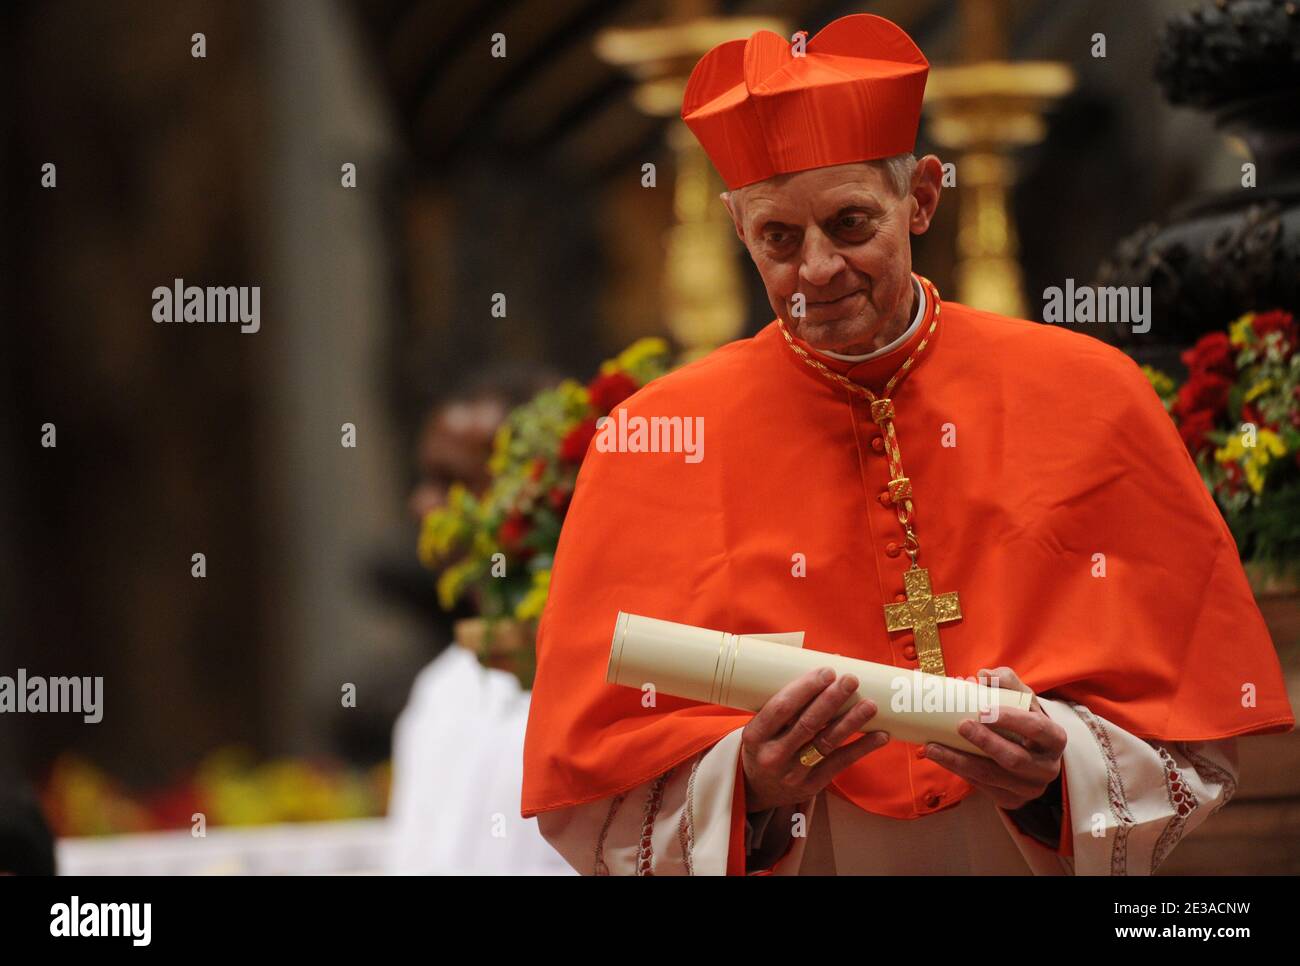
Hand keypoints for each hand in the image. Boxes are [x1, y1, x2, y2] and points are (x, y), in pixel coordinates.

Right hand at [741, 667, 888, 813]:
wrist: (757, 788)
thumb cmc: (763, 745)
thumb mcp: (761, 726)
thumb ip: (787, 703)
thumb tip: (828, 667)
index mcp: (755, 735)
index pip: (781, 707)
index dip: (806, 688)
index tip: (827, 671)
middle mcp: (773, 755)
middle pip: (808, 724)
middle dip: (832, 699)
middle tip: (851, 680)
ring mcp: (793, 773)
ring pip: (827, 743)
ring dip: (851, 722)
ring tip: (870, 704)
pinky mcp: (812, 785)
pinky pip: (840, 763)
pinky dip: (862, 747)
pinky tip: (880, 735)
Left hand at [920, 666, 1065, 809]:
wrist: (1033, 756)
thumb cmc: (1025, 721)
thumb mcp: (1023, 700)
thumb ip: (1007, 682)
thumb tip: (984, 674)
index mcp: (1054, 739)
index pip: (1036, 728)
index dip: (1011, 719)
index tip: (984, 709)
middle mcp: (1047, 768)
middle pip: (1014, 758)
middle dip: (985, 742)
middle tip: (960, 725)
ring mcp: (1029, 789)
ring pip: (991, 777)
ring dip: (959, 761)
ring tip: (932, 746)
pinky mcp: (1010, 800)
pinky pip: (981, 787)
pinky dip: (959, 771)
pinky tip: (941, 757)